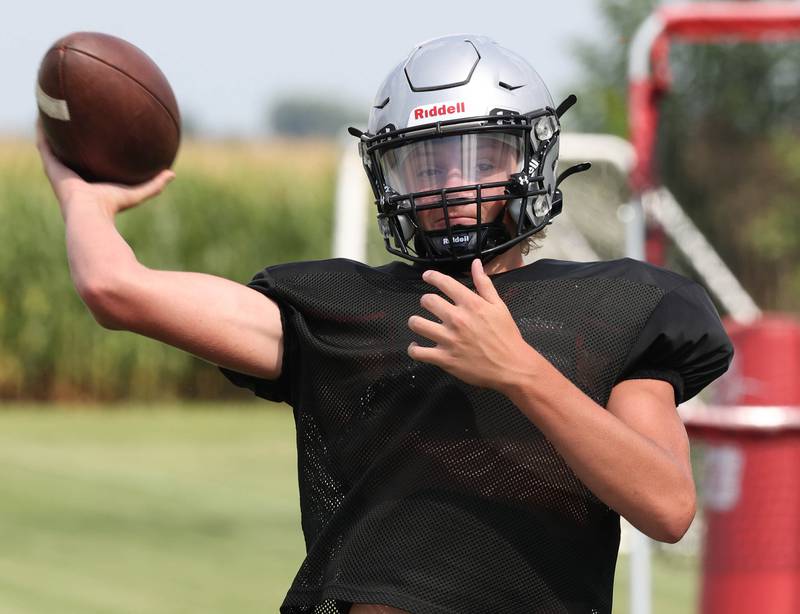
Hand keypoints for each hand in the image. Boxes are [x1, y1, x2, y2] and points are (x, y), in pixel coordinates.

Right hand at [36, 120, 174, 218]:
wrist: (91, 213)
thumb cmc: (114, 205)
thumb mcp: (138, 192)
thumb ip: (155, 184)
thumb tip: (173, 174)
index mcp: (89, 180)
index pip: (89, 162)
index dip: (91, 149)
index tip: (96, 134)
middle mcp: (72, 174)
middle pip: (69, 152)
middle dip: (70, 137)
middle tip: (74, 117)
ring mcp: (59, 170)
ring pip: (53, 145)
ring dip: (53, 128)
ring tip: (53, 107)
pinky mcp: (50, 166)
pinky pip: (44, 143)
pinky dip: (42, 129)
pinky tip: (43, 112)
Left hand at [407, 258, 534, 391]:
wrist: (512, 367)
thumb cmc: (506, 335)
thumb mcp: (499, 306)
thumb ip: (484, 284)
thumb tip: (475, 263)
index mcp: (471, 304)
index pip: (445, 283)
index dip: (432, 276)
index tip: (427, 276)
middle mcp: (457, 319)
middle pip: (427, 301)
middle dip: (425, 301)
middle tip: (428, 305)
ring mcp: (449, 339)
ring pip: (417, 324)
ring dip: (415, 322)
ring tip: (419, 323)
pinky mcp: (444, 359)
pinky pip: (418, 352)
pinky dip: (413, 349)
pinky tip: (416, 346)